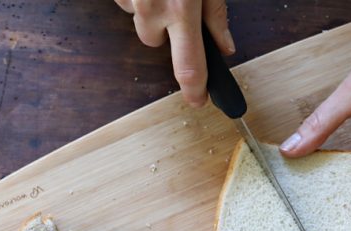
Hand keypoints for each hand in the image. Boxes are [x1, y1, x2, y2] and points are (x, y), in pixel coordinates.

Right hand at [114, 0, 235, 106]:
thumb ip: (215, 14)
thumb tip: (224, 47)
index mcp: (181, 9)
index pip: (189, 66)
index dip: (194, 89)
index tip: (198, 100)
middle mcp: (151, 8)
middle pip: (153, 41)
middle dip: (164, 28)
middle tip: (175, 4)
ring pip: (139, 19)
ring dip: (149, 8)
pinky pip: (126, 2)